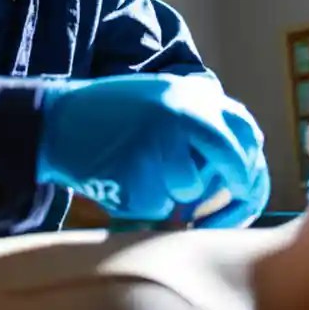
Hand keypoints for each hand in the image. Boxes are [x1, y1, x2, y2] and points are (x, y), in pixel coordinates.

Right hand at [36, 74, 269, 225]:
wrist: (56, 122)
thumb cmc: (111, 115)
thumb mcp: (161, 99)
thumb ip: (200, 120)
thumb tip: (247, 158)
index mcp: (193, 94)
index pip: (247, 131)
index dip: (251, 165)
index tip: (245, 187)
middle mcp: (184, 114)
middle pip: (234, 163)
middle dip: (237, 195)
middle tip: (222, 214)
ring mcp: (162, 144)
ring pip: (190, 190)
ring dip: (171, 195)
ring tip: (136, 172)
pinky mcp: (140, 173)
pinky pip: (156, 206)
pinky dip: (142, 203)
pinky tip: (118, 179)